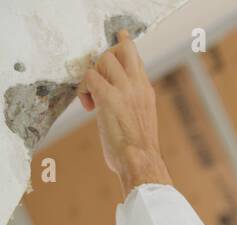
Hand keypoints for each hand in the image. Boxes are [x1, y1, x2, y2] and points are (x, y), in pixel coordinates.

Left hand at [77, 30, 171, 195]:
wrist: (142, 162)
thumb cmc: (140, 151)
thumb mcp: (141, 121)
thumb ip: (131, 106)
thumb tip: (117, 110)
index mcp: (146, 92)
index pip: (136, 58)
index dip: (124, 48)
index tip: (118, 44)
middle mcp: (138, 85)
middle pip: (122, 49)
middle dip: (104, 57)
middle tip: (97, 78)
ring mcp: (125, 89)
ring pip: (104, 58)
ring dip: (92, 73)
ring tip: (92, 96)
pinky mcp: (109, 96)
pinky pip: (89, 76)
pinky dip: (83, 90)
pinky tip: (88, 106)